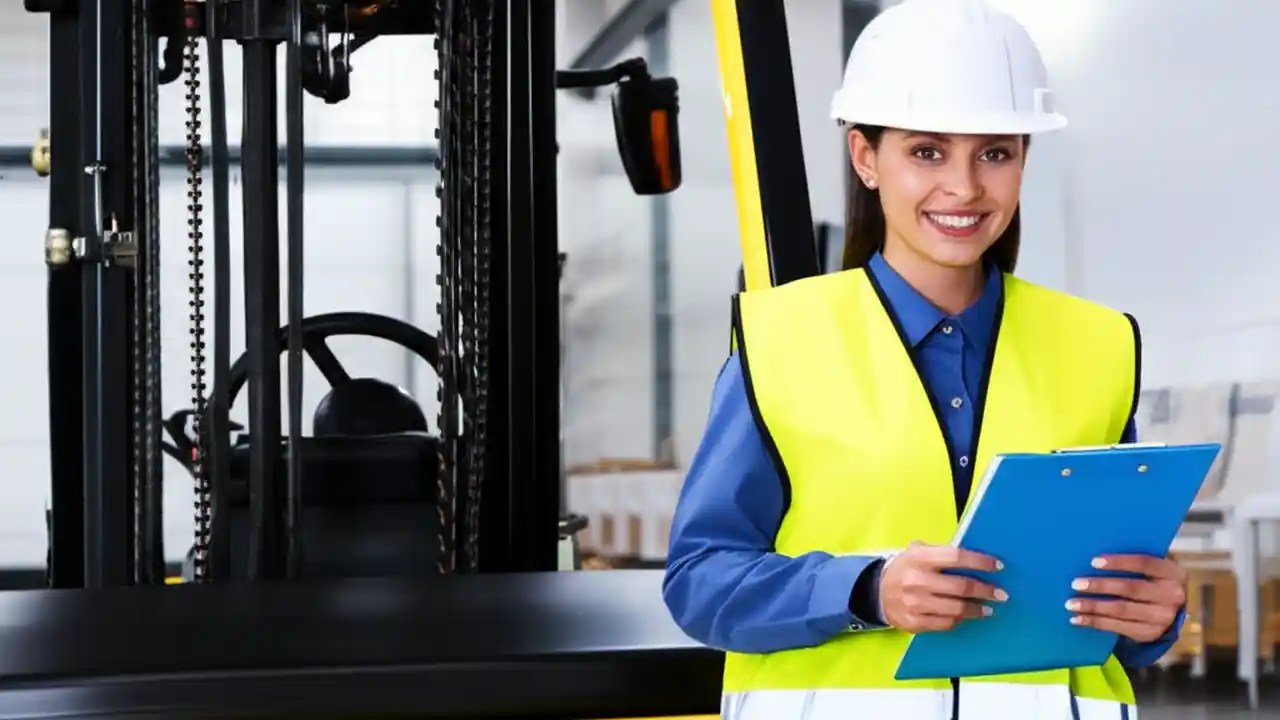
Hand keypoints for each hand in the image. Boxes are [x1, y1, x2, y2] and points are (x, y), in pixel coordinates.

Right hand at [878, 541, 1007, 632]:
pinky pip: (946, 623)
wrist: (876, 593)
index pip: (957, 557)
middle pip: (961, 586)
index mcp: (919, 558)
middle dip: (986, 590)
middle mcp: (917, 580)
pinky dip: (961, 619)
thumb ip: (940, 553)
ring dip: (978, 609)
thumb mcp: (916, 552)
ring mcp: (916, 604)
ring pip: (957, 608)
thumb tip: (974, 558)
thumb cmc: (904, 569)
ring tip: (989, 608)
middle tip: (1001, 593)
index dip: (980, 561)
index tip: (997, 566)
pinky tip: (969, 616)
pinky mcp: (915, 622)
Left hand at [1067, 554, 1186, 642]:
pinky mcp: (1150, 633)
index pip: (1145, 563)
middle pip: (1131, 588)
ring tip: (1071, 604)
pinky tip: (1077, 619)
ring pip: (1122, 610)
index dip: (1119, 562)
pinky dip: (1095, 622)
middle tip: (1075, 584)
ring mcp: (1162, 618)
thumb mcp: (1152, 569)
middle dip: (1100, 586)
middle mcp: (1171, 596)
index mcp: (1172, 573)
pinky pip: (1118, 627)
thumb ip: (1132, 562)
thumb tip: (1094, 555)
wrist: (1172, 611)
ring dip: (1093, 607)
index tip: (1093, 562)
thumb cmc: (1151, 580)